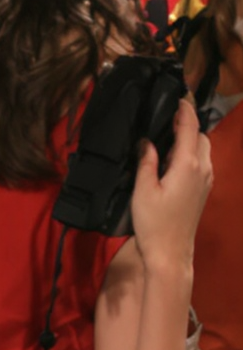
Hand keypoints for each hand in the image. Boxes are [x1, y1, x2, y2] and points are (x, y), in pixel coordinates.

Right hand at [130, 95, 211, 280]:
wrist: (171, 255)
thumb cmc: (154, 225)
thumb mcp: (143, 191)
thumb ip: (146, 161)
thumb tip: (146, 141)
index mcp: (187, 164)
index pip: (189, 125)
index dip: (183, 107)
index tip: (177, 94)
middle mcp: (202, 168)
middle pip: (199, 134)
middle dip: (186, 123)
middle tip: (166, 118)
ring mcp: (206, 179)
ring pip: (203, 147)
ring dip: (189, 139)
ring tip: (168, 140)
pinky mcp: (204, 190)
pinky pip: (202, 161)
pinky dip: (191, 153)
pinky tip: (173, 161)